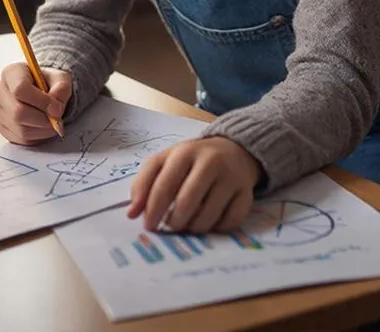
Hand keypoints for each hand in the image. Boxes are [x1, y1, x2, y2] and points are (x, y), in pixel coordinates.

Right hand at [0, 63, 72, 144]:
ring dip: (41, 130)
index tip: (56, 107)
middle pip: (18, 112)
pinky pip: (19, 138)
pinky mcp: (1, 126)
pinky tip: (43, 127)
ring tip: (52, 122)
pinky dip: (36, 136)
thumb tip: (55, 109)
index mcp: (12, 72)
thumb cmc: (48, 82)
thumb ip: (61, 89)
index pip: (20, 89)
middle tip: (57, 119)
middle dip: (42, 119)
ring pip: (20, 128)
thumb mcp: (60, 79)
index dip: (41, 101)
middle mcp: (0, 91)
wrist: (41, 91)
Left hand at [127, 136, 260, 233]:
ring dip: (193, 228)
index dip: (153, 210)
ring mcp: (231, 177)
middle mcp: (210, 162)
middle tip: (170, 227)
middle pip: (187, 202)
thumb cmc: (192, 160)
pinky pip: (229, 222)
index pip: (164, 185)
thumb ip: (144, 182)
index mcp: (185, 152)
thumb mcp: (166, 161)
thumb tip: (132, 213)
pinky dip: (216, 229)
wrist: (234, 149)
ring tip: (187, 224)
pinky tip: (209, 222)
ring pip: (207, 216)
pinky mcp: (246, 193)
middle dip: (174, 222)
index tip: (148, 226)